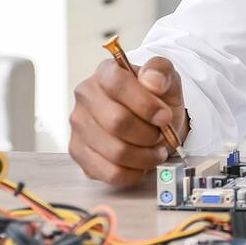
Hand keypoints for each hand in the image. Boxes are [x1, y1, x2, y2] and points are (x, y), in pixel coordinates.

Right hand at [69, 55, 189, 186]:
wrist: (150, 120)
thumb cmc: (156, 98)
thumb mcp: (166, 78)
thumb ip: (161, 71)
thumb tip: (152, 81)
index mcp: (105, 72)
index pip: (118, 85)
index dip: (145, 104)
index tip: (165, 116)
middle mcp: (86, 97)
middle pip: (117, 122)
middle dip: (148, 134)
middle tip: (161, 136)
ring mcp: (79, 126)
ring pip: (115, 151)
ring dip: (144, 156)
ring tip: (156, 151)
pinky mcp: (79, 152)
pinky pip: (109, 172)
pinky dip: (133, 173)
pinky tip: (141, 164)